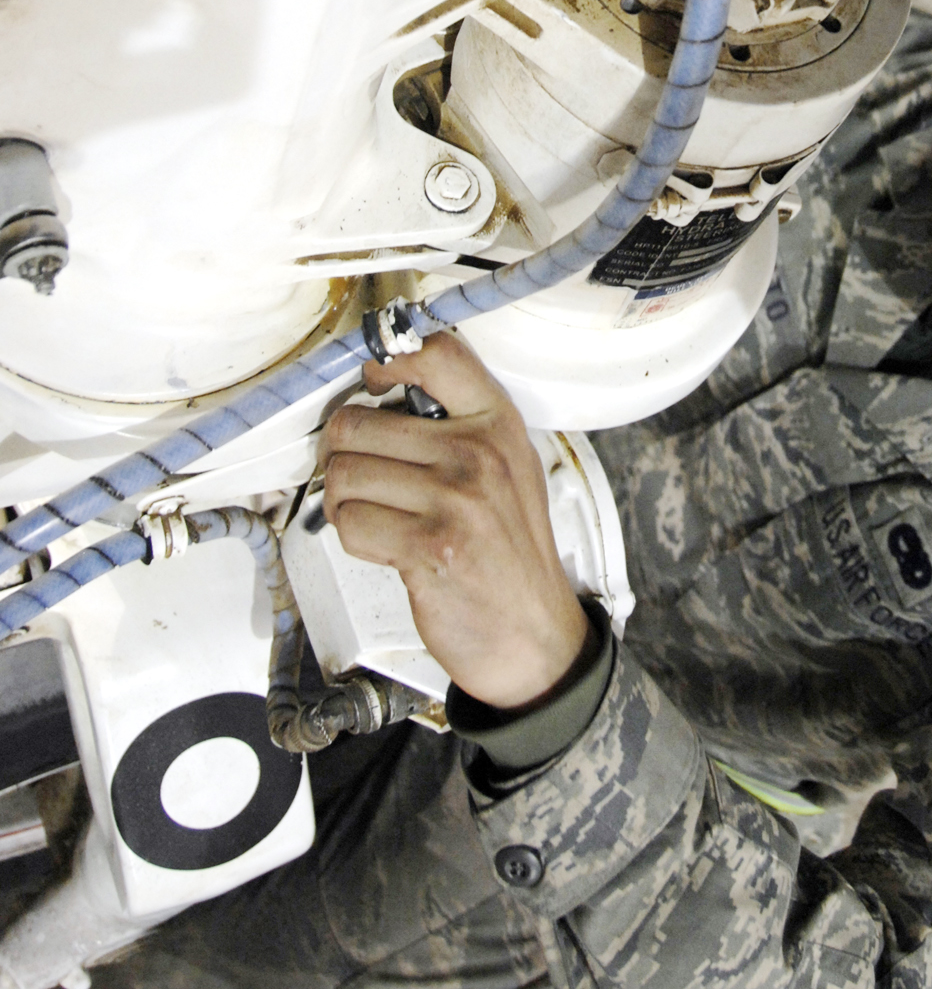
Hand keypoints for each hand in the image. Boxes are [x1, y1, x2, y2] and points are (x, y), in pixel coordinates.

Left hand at [318, 329, 593, 710]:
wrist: (533, 633)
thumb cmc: (511, 550)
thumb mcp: (508, 466)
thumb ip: (460, 422)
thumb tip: (380, 391)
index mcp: (498, 423)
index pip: (435, 354)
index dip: (386, 363)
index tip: (373, 385)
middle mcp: (478, 453)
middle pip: (357, 422)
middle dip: (342, 454)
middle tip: (358, 474)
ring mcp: (454, 499)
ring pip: (344, 474)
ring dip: (344, 501)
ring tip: (375, 515)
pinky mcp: (428, 546)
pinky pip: (351, 523)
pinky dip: (354, 537)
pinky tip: (385, 545)